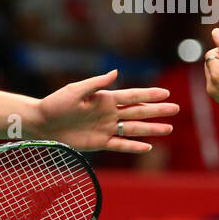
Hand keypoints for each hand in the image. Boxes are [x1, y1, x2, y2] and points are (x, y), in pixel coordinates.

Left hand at [37, 68, 177, 152]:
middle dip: (157, 111)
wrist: (42, 123)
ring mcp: (106, 129)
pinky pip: (120, 145)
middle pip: (138, 112)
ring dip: (151, 129)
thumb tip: (116, 72)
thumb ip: (96, 83)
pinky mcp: (99, 143)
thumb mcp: (75, 90)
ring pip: (134, 129)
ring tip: (169, 128)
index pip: (132, 96)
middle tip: (176, 109)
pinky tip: (148, 146)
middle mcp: (109, 113)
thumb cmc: (55, 103)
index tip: (166, 93)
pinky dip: (134, 146)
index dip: (149, 95)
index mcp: (104, 99)